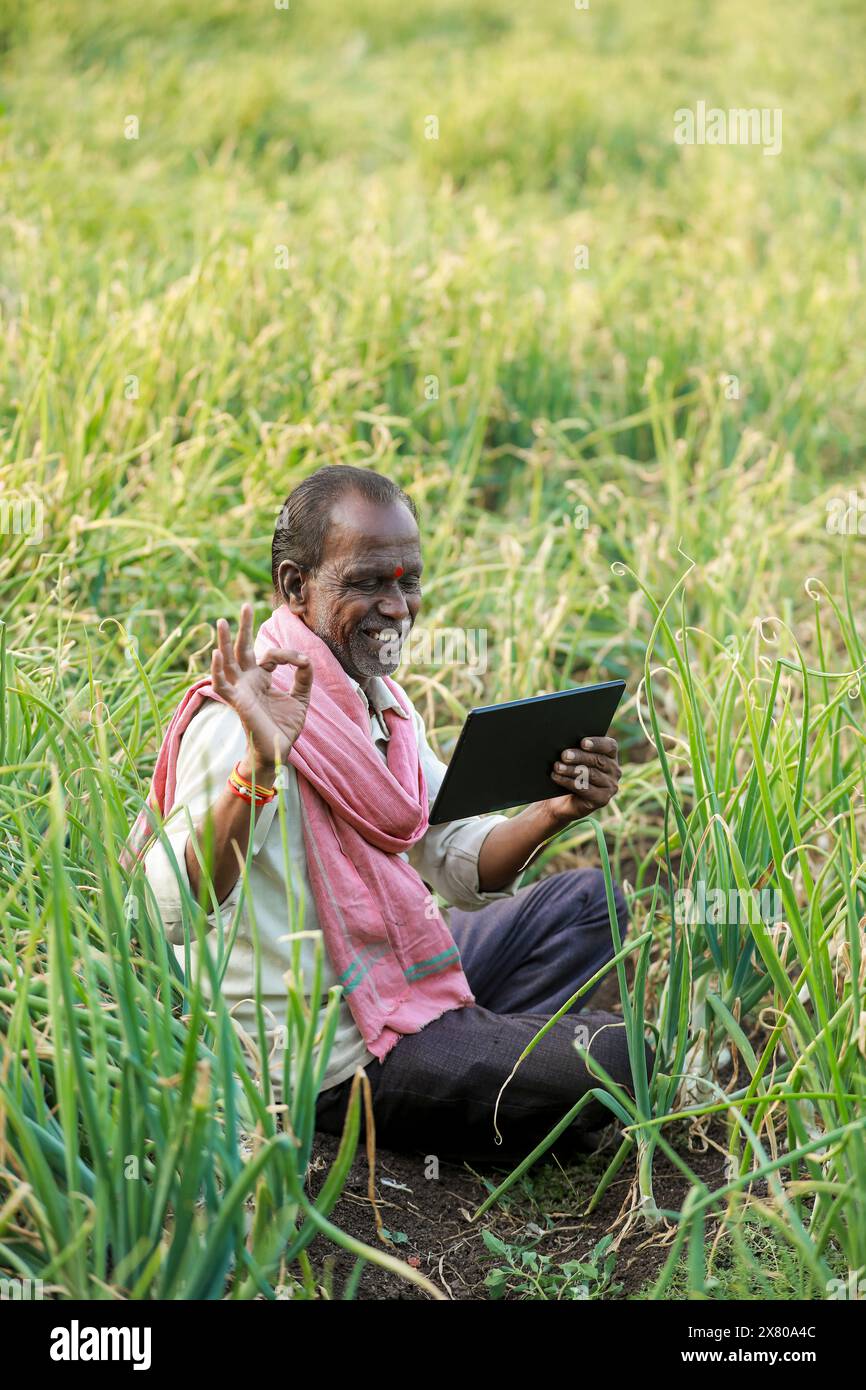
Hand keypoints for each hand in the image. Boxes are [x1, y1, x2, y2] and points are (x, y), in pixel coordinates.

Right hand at [210, 603, 312, 773]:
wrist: (279, 750)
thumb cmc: (285, 726)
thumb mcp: (301, 698)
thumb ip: (303, 677)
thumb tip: (306, 658)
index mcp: (260, 679)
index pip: (269, 655)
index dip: (286, 654)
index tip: (302, 662)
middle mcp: (247, 681)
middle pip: (242, 649)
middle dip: (243, 627)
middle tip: (244, 605)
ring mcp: (240, 691)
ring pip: (228, 662)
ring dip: (224, 642)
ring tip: (221, 622)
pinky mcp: (237, 703)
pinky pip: (223, 684)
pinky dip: (218, 670)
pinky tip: (217, 654)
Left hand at [544, 736, 620, 827]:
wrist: (562, 801)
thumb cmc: (569, 773)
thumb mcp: (573, 759)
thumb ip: (575, 750)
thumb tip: (565, 743)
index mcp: (610, 756)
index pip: (610, 746)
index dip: (597, 743)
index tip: (582, 742)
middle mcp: (614, 770)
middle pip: (598, 760)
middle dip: (579, 756)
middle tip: (564, 755)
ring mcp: (610, 786)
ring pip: (591, 774)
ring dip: (572, 770)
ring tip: (557, 767)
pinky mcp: (602, 799)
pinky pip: (585, 789)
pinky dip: (568, 782)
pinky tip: (557, 777)